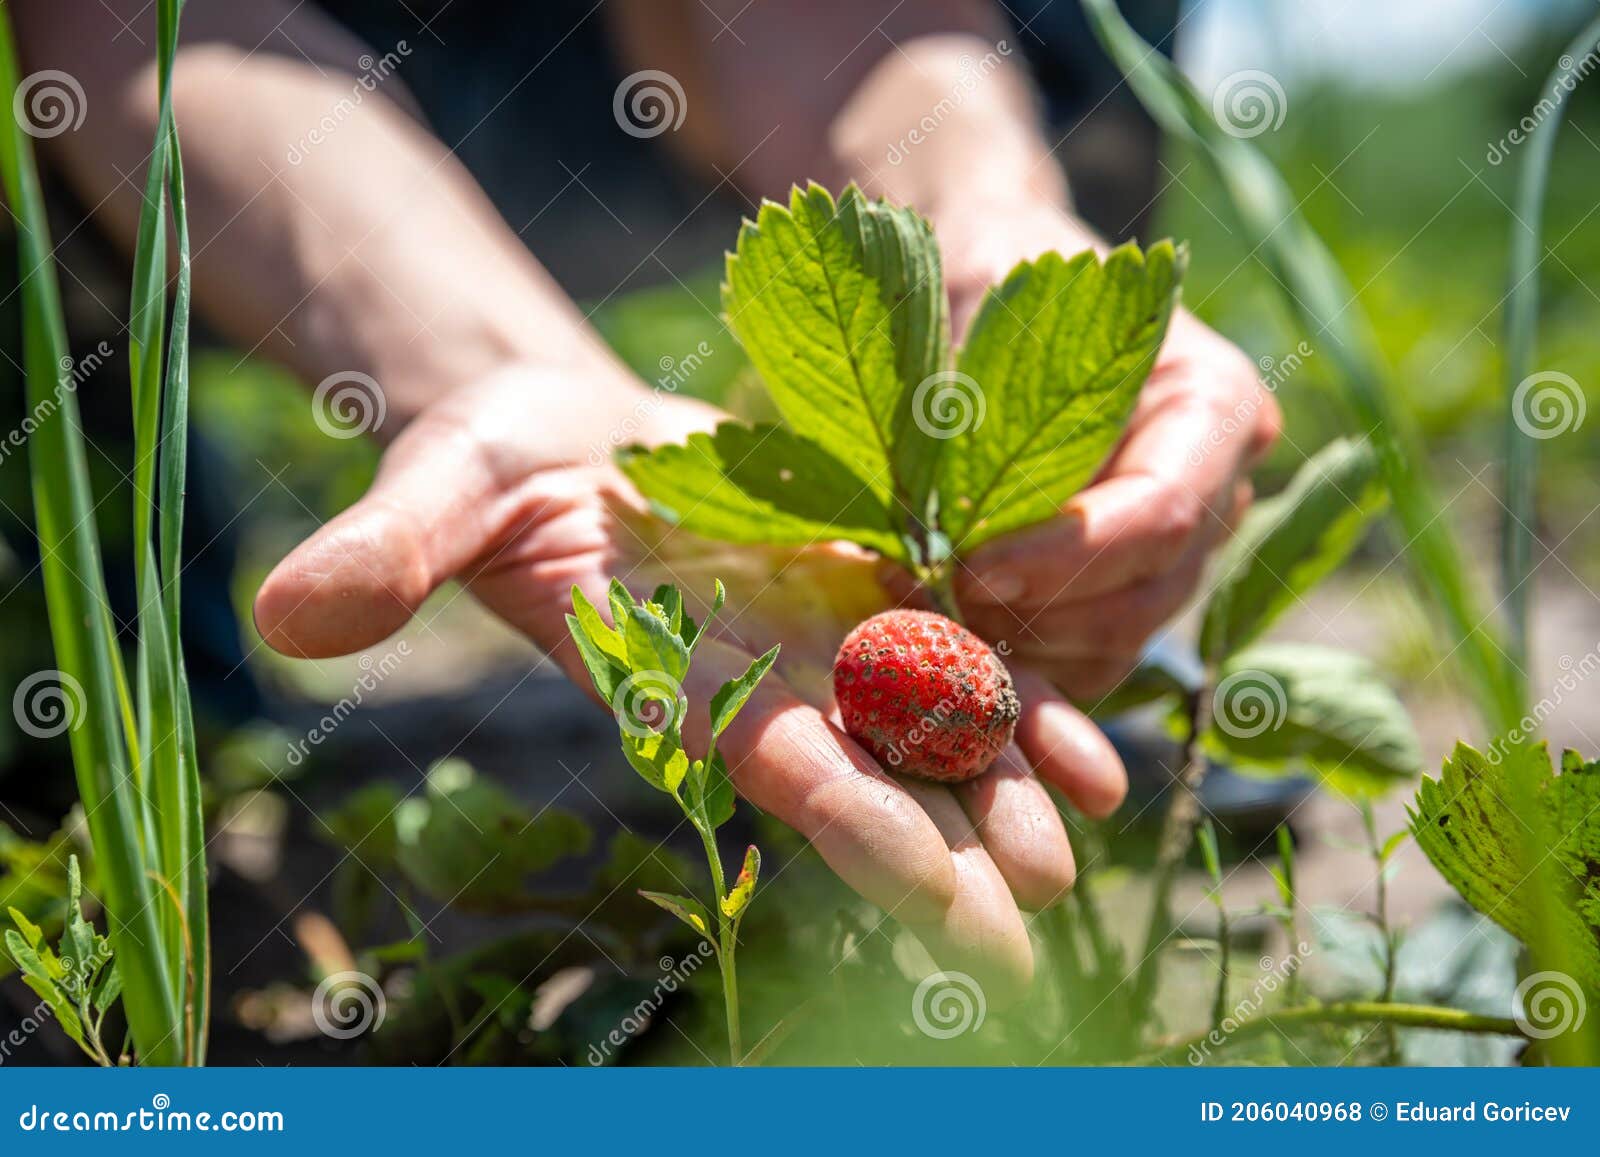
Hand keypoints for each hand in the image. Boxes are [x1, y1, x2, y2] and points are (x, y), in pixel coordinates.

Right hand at [254, 363, 1126, 995]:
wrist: (571, 433)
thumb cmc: (497, 462)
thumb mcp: (444, 484)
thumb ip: (388, 552)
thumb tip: (286, 614)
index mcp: (680, 677)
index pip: (777, 764)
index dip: (859, 822)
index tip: (941, 899)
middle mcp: (765, 679)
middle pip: (871, 771)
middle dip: (950, 848)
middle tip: (1035, 933)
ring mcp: (824, 635)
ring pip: (932, 723)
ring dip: (1007, 784)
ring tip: (1088, 839)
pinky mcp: (869, 583)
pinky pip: (960, 649)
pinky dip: (1025, 699)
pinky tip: (1098, 748)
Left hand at [927, 195, 1281, 699]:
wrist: (991, 282)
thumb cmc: (988, 282)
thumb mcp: (981, 318)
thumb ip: (975, 420)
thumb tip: (928, 531)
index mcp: (1213, 403)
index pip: (1162, 511)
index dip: (1065, 556)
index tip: (966, 568)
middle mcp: (1220, 490)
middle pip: (1140, 596)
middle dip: (1024, 612)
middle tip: (914, 595)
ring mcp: (1183, 557)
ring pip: (1110, 643)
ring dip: (1008, 644)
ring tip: (910, 602)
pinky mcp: (1132, 601)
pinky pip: (1083, 667)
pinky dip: (1011, 664)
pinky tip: (938, 625)